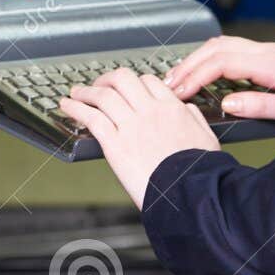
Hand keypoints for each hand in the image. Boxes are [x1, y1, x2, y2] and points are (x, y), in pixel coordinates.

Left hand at [58, 68, 220, 207]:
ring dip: (86, 91)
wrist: (192, 195)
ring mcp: (131, 126)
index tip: (125, 89)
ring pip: (103, 95)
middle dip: (107, 79)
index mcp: (173, 108)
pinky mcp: (116, 144)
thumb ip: (194, 117)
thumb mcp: (207, 138)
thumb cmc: (202, 173)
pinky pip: (91, 118)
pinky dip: (76, 108)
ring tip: (75, 93)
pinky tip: (67, 106)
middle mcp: (150, 111)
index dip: (134, 83)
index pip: (148, 81)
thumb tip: (184, 108)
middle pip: (123, 79)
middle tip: (99, 85)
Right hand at [163, 35, 274, 131]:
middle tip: (168, 86)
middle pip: (215, 48)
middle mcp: (267, 51)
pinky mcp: (266, 56)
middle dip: (188, 65)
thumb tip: (227, 104)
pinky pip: (230, 50)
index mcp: (273, 63)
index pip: (223, 61)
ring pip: (220, 45)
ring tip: (179, 79)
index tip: (181, 92)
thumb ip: (262, 106)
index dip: (197, 75)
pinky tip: (202, 72)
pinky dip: (209, 59)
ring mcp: (266, 51)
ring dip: (196, 59)